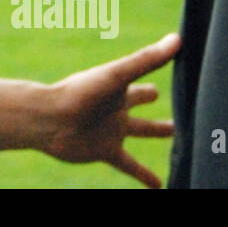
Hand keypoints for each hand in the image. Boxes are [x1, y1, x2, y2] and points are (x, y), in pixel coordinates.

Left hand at [40, 32, 180, 187]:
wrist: (50, 119)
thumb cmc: (80, 92)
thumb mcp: (117, 76)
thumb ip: (147, 60)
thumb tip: (177, 39)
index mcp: (119, 87)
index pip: (142, 75)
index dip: (156, 67)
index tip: (174, 59)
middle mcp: (116, 107)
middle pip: (140, 102)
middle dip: (150, 98)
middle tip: (172, 98)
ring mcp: (112, 129)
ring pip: (141, 131)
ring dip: (157, 132)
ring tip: (178, 138)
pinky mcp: (106, 151)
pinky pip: (131, 167)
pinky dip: (146, 177)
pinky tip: (160, 187)